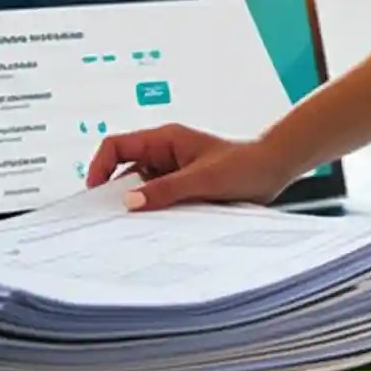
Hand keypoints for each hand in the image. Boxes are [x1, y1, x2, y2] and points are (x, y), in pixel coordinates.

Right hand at [86, 124, 294, 210]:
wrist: (274, 171)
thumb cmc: (245, 164)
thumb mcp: (204, 178)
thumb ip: (167, 189)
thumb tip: (130, 202)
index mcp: (165, 140)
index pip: (117, 146)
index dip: (100, 166)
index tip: (96, 193)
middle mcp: (165, 154)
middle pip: (124, 171)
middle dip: (116, 194)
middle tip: (109, 221)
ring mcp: (173, 172)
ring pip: (141, 190)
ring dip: (139, 206)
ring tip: (134, 229)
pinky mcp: (183, 188)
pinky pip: (159, 200)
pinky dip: (155, 213)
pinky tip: (156, 230)